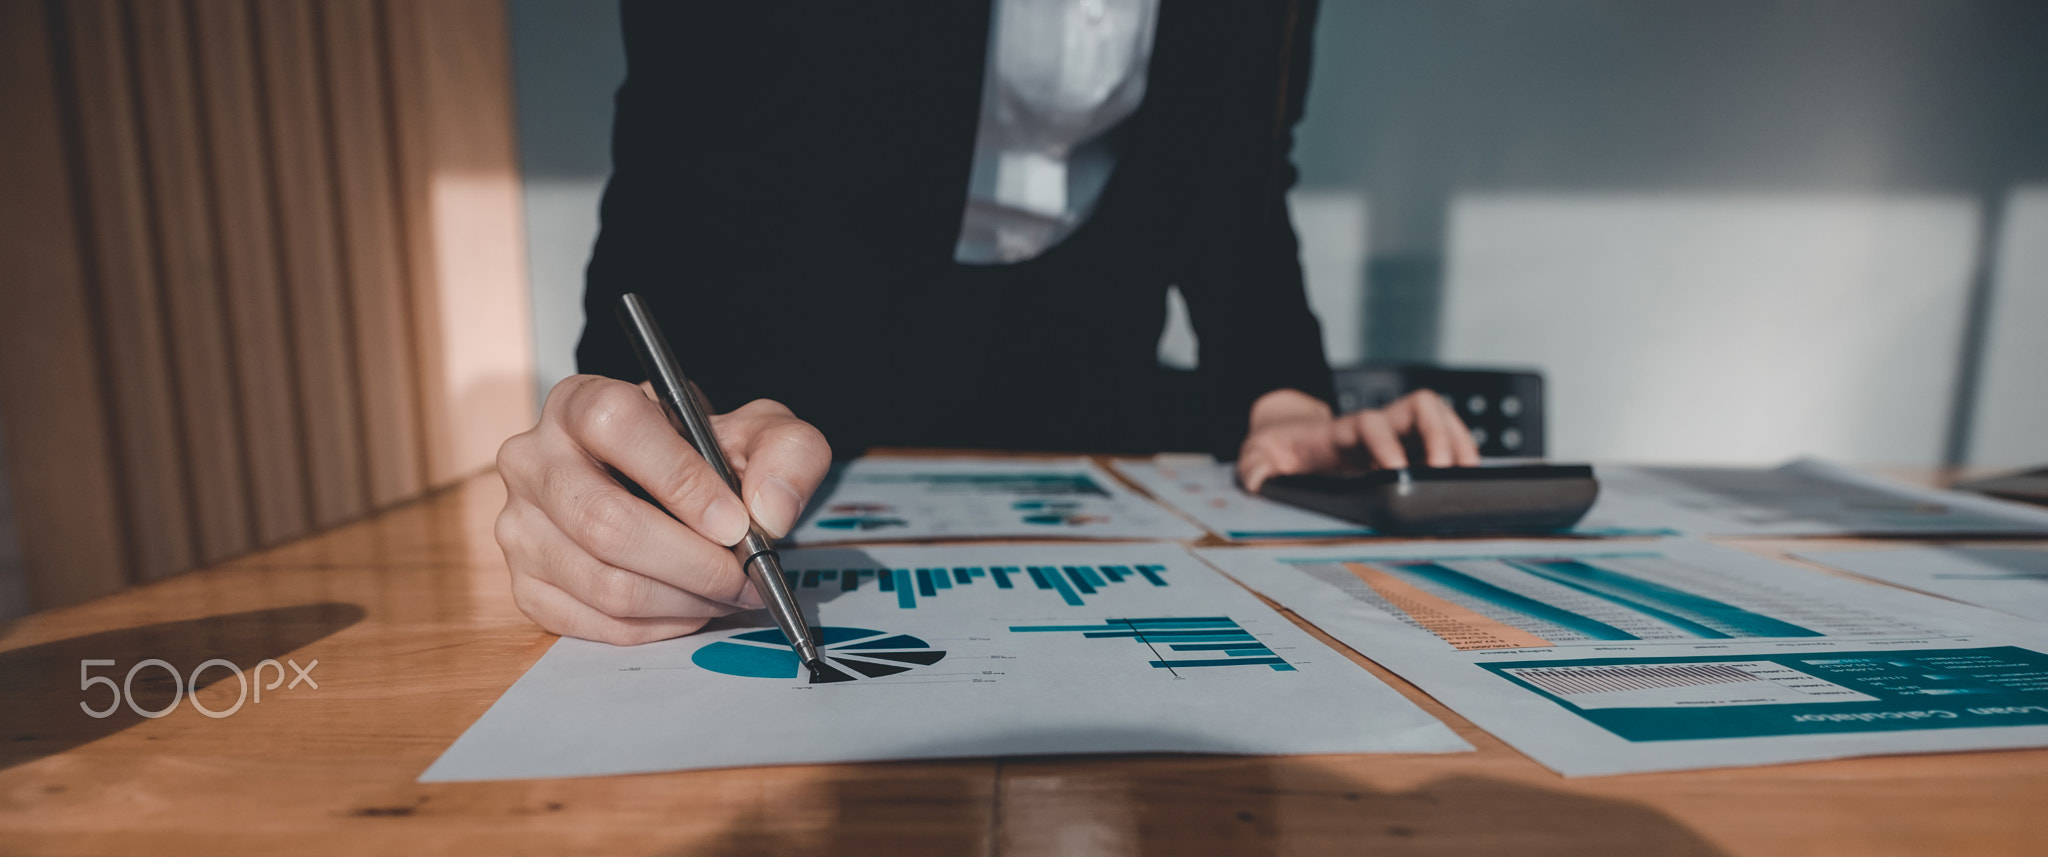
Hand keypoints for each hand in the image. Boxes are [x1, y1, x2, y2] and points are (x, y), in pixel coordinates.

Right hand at [494, 375, 830, 644]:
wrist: (668, 487)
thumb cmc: (706, 455)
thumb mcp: (759, 433)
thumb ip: (785, 453)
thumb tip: (770, 511)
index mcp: (581, 401)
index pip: (617, 427)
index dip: (681, 480)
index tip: (736, 522)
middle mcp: (533, 460)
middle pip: (606, 522)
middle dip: (693, 563)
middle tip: (745, 577)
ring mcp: (520, 526)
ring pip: (603, 583)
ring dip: (683, 601)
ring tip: (728, 594)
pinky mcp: (525, 584)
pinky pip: (594, 624)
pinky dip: (657, 626)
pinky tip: (691, 607)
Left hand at [1236, 388, 1480, 491]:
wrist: (1289, 434)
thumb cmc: (1279, 448)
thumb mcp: (1258, 456)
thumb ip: (1254, 467)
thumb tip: (1259, 480)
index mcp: (1341, 431)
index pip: (1371, 424)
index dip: (1387, 444)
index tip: (1397, 470)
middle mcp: (1375, 424)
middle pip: (1421, 406)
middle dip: (1439, 436)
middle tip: (1447, 473)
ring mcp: (1395, 430)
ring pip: (1439, 416)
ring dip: (1460, 441)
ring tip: (1468, 475)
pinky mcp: (1407, 443)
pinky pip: (1444, 435)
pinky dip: (1462, 451)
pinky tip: (1467, 476)